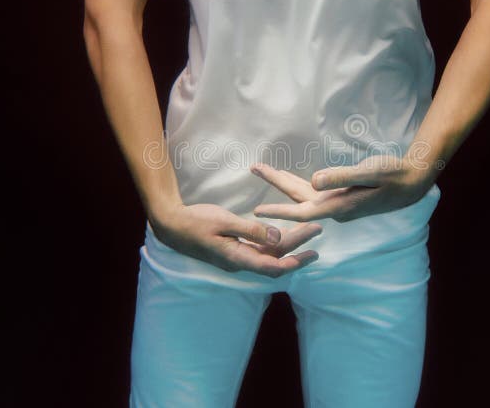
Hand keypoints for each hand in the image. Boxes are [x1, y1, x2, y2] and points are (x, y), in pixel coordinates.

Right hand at [149, 203, 321, 277]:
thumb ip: (251, 230)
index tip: (313, 251)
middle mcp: (239, 262)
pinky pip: (259, 251)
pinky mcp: (233, 250)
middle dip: (298, 250)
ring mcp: (236, 257)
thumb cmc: (195, 222)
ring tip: (308, 232)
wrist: (172, 225)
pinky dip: (274, 243)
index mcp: (237, 259)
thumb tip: (278, 238)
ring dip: (288, 245)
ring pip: (268, 255)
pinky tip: (284, 234)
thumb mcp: (224, 222)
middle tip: (317, 233)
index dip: (295, 261)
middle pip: (275, 260)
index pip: (273, 267)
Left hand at [251, 154, 433, 222]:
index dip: (278, 211)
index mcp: (339, 206)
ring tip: (265, 170)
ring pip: (305, 195)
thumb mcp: (369, 172)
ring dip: (285, 183)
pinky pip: (314, 194)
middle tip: (255, 167)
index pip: (302, 211)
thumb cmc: (394, 174)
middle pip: (298, 200)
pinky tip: (290, 181)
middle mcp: (336, 208)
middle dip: (275, 185)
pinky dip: (299, 186)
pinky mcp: (343, 198)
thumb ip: (341, 177)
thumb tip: (314, 181)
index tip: (256, 211)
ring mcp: (339, 204)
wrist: (413, 182)